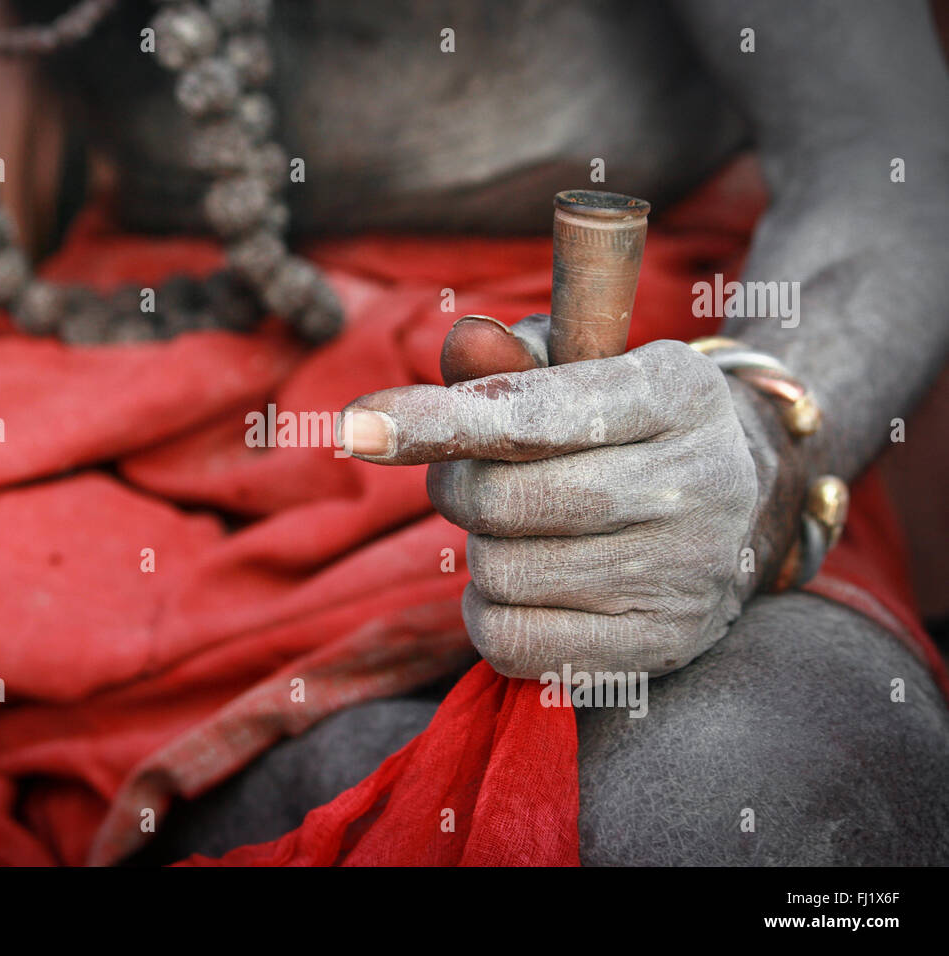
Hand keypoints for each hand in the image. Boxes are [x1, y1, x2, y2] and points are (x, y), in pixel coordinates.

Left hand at [338, 315, 759, 677]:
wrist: (729, 508)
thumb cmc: (620, 425)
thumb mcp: (580, 367)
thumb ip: (511, 357)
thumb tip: (463, 344)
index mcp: (677, 392)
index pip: (534, 413)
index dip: (437, 420)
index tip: (357, 425)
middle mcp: (698, 481)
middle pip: (503, 500)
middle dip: (455, 487)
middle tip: (466, 479)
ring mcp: (685, 572)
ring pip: (500, 573)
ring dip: (478, 551)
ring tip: (515, 530)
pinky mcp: (658, 645)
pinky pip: (514, 642)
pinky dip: (489, 613)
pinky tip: (523, 585)